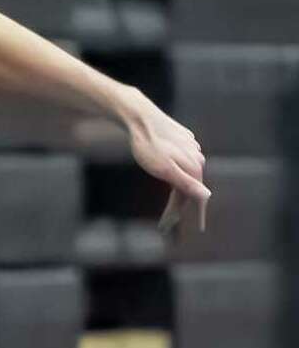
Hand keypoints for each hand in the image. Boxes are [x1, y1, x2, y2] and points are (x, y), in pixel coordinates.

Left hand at [126, 98, 208, 233]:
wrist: (140, 118)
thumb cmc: (149, 146)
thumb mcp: (165, 169)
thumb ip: (186, 183)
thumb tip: (207, 196)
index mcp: (194, 167)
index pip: (195, 196)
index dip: (195, 214)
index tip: (199, 230)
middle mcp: (197, 158)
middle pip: (189, 187)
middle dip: (178, 208)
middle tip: (164, 226)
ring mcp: (190, 149)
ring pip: (185, 177)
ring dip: (177, 195)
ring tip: (167, 211)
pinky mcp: (182, 143)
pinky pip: (182, 166)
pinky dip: (176, 179)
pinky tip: (173, 183)